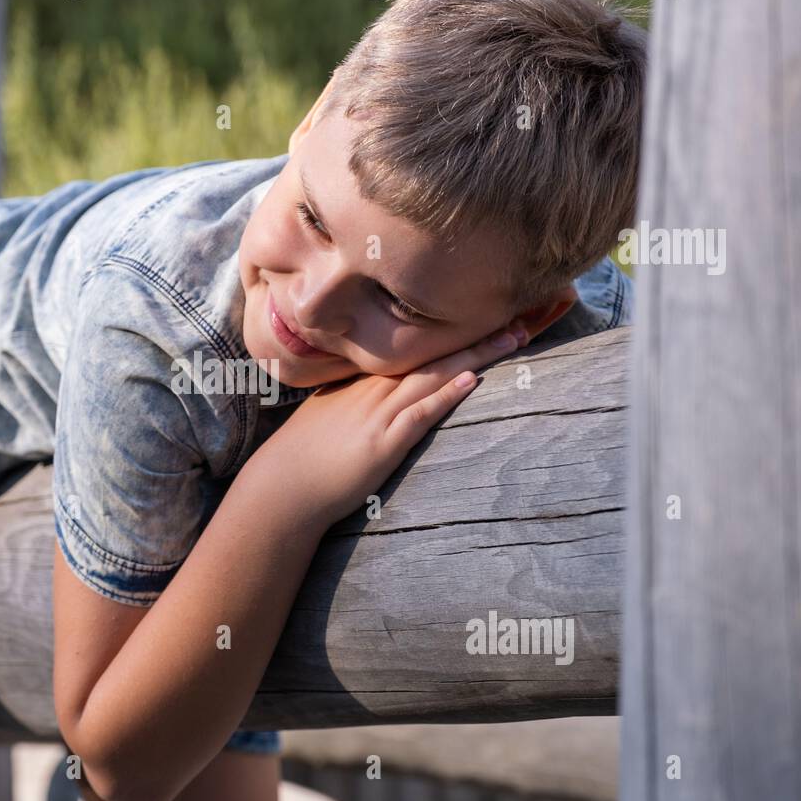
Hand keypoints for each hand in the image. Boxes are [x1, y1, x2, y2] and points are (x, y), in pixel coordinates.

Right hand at [245, 324, 526, 527]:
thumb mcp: (328, 415)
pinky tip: (471, 379)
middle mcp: (375, 388)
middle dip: (477, 333)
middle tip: (518, 314)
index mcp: (364, 380)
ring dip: (476, 354)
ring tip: (514, 336)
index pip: (416, 346)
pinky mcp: (383, 443)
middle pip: (433, 351)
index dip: (453, 330)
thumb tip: (371, 393)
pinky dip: (446, 394)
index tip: (486, 314)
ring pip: (434, 374)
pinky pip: (420, 413)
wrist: (282, 486)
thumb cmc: (301, 456)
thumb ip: (352, 398)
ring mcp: (380, 413)